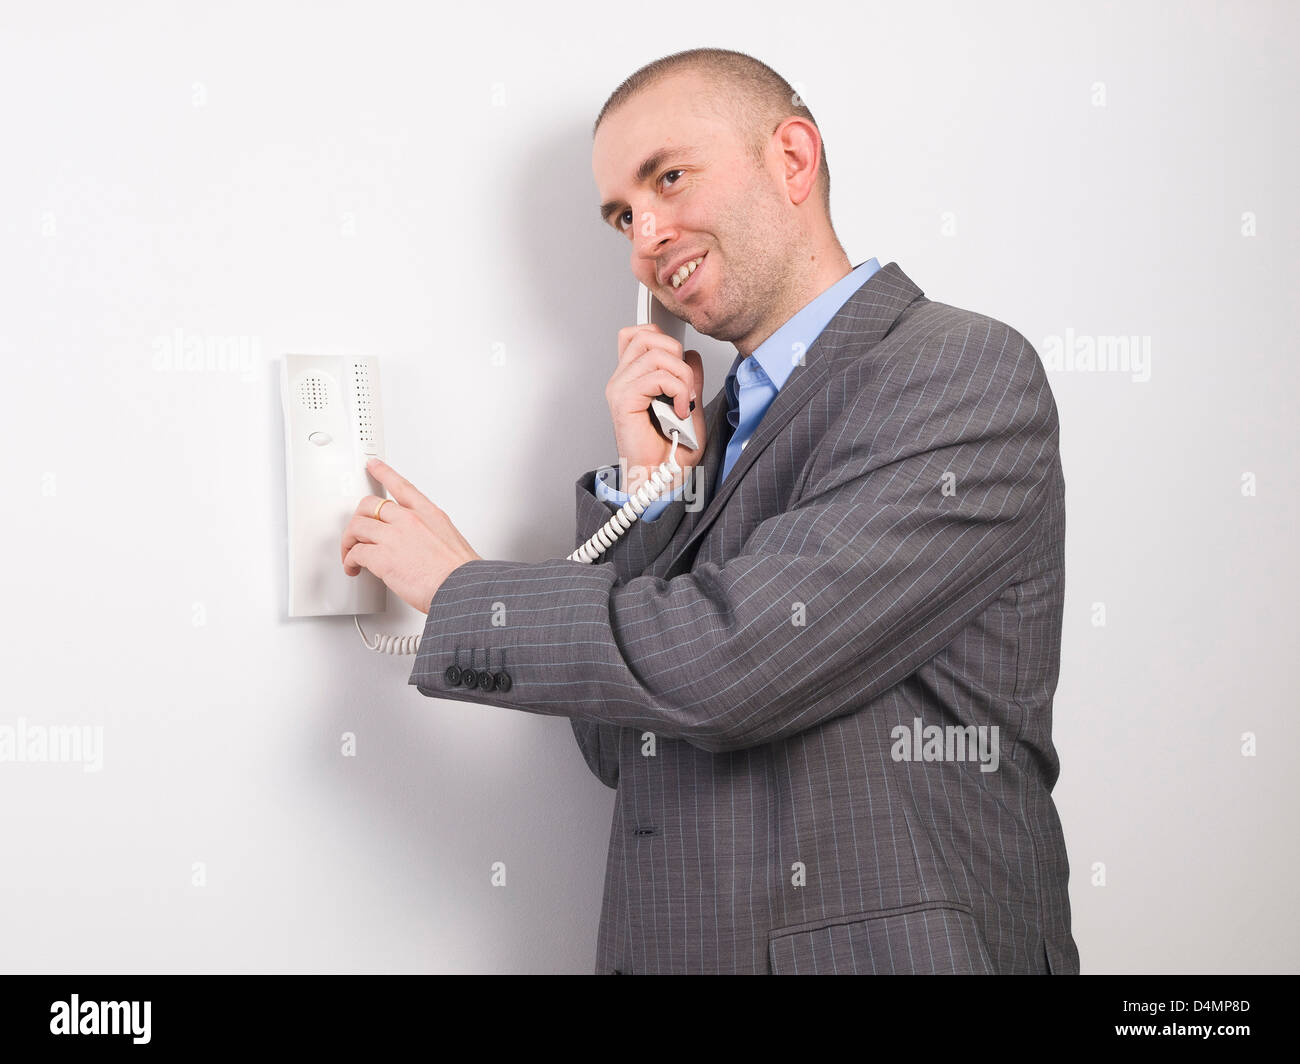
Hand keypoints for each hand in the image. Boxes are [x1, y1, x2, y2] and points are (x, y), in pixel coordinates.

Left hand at [341, 457, 482, 613]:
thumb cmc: (459, 573)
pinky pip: (356, 553)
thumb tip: (418, 543)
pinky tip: (353, 568)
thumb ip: (430, 534)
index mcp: (429, 514)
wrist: (459, 589)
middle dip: (358, 517)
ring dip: (349, 541)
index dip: (384, 473)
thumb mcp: (451, 539)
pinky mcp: (382, 557)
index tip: (374, 466)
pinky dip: (350, 561)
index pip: (401, 486)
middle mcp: (409, 520)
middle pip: (369, 505)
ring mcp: (394, 537)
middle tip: (356, 530)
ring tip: (350, 553)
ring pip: (357, 526)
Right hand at [607, 323, 705, 495]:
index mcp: (633, 377)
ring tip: (684, 399)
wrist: (663, 478)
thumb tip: (692, 355)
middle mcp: (623, 380)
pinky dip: (676, 389)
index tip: (683, 370)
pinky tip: (679, 409)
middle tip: (687, 386)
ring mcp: (620, 389)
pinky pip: (655, 376)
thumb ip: (690, 378)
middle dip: (677, 354)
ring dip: (681, 375)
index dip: (666, 341)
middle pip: (647, 335)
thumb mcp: (690, 404)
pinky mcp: (623, 401)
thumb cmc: (671, 451)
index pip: (640, 334)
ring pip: (654, 352)